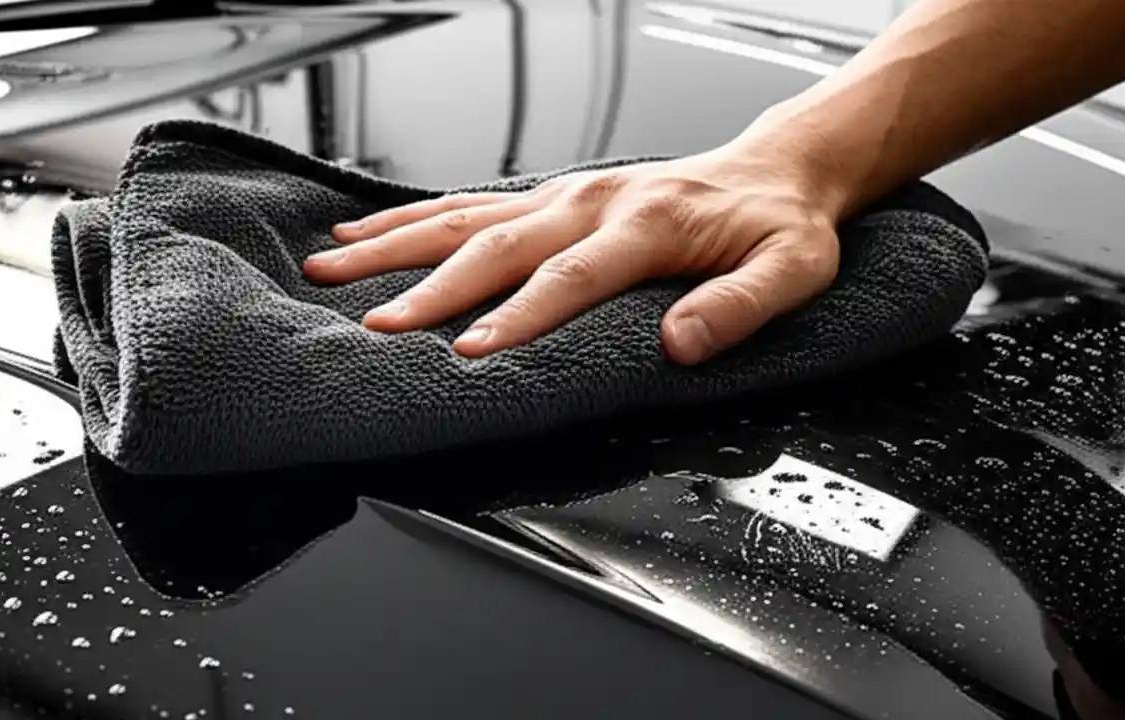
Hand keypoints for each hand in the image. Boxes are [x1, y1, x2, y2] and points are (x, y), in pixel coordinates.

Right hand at [302, 139, 840, 364]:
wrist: (775, 172)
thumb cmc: (781, 226)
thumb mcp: (793, 269)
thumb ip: (741, 306)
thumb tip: (682, 344)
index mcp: (647, 224)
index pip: (570, 277)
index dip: (517, 316)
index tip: (465, 351)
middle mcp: (593, 203)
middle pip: (495, 245)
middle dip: (428, 286)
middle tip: (372, 322)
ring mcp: (566, 197)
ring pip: (465, 217)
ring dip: (397, 245)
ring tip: (332, 269)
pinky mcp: (552, 198)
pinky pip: (471, 204)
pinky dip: (415, 219)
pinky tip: (370, 234)